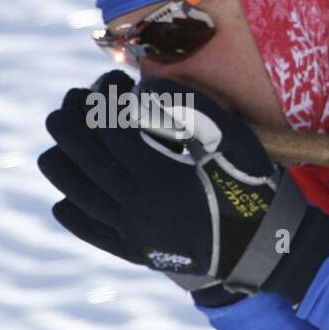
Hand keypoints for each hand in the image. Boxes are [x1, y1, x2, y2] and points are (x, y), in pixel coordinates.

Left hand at [38, 73, 328, 302]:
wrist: (265, 249)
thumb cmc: (253, 186)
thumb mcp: (234, 139)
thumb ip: (189, 107)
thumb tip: (142, 87)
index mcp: (158, 173)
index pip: (104, 121)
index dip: (102, 92)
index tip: (114, 81)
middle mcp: (134, 202)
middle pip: (74, 146)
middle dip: (72, 111)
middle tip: (85, 99)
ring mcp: (128, 228)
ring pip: (67, 182)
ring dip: (63, 149)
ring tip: (76, 135)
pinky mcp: (130, 248)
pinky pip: (79, 221)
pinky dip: (69, 196)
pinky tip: (80, 181)